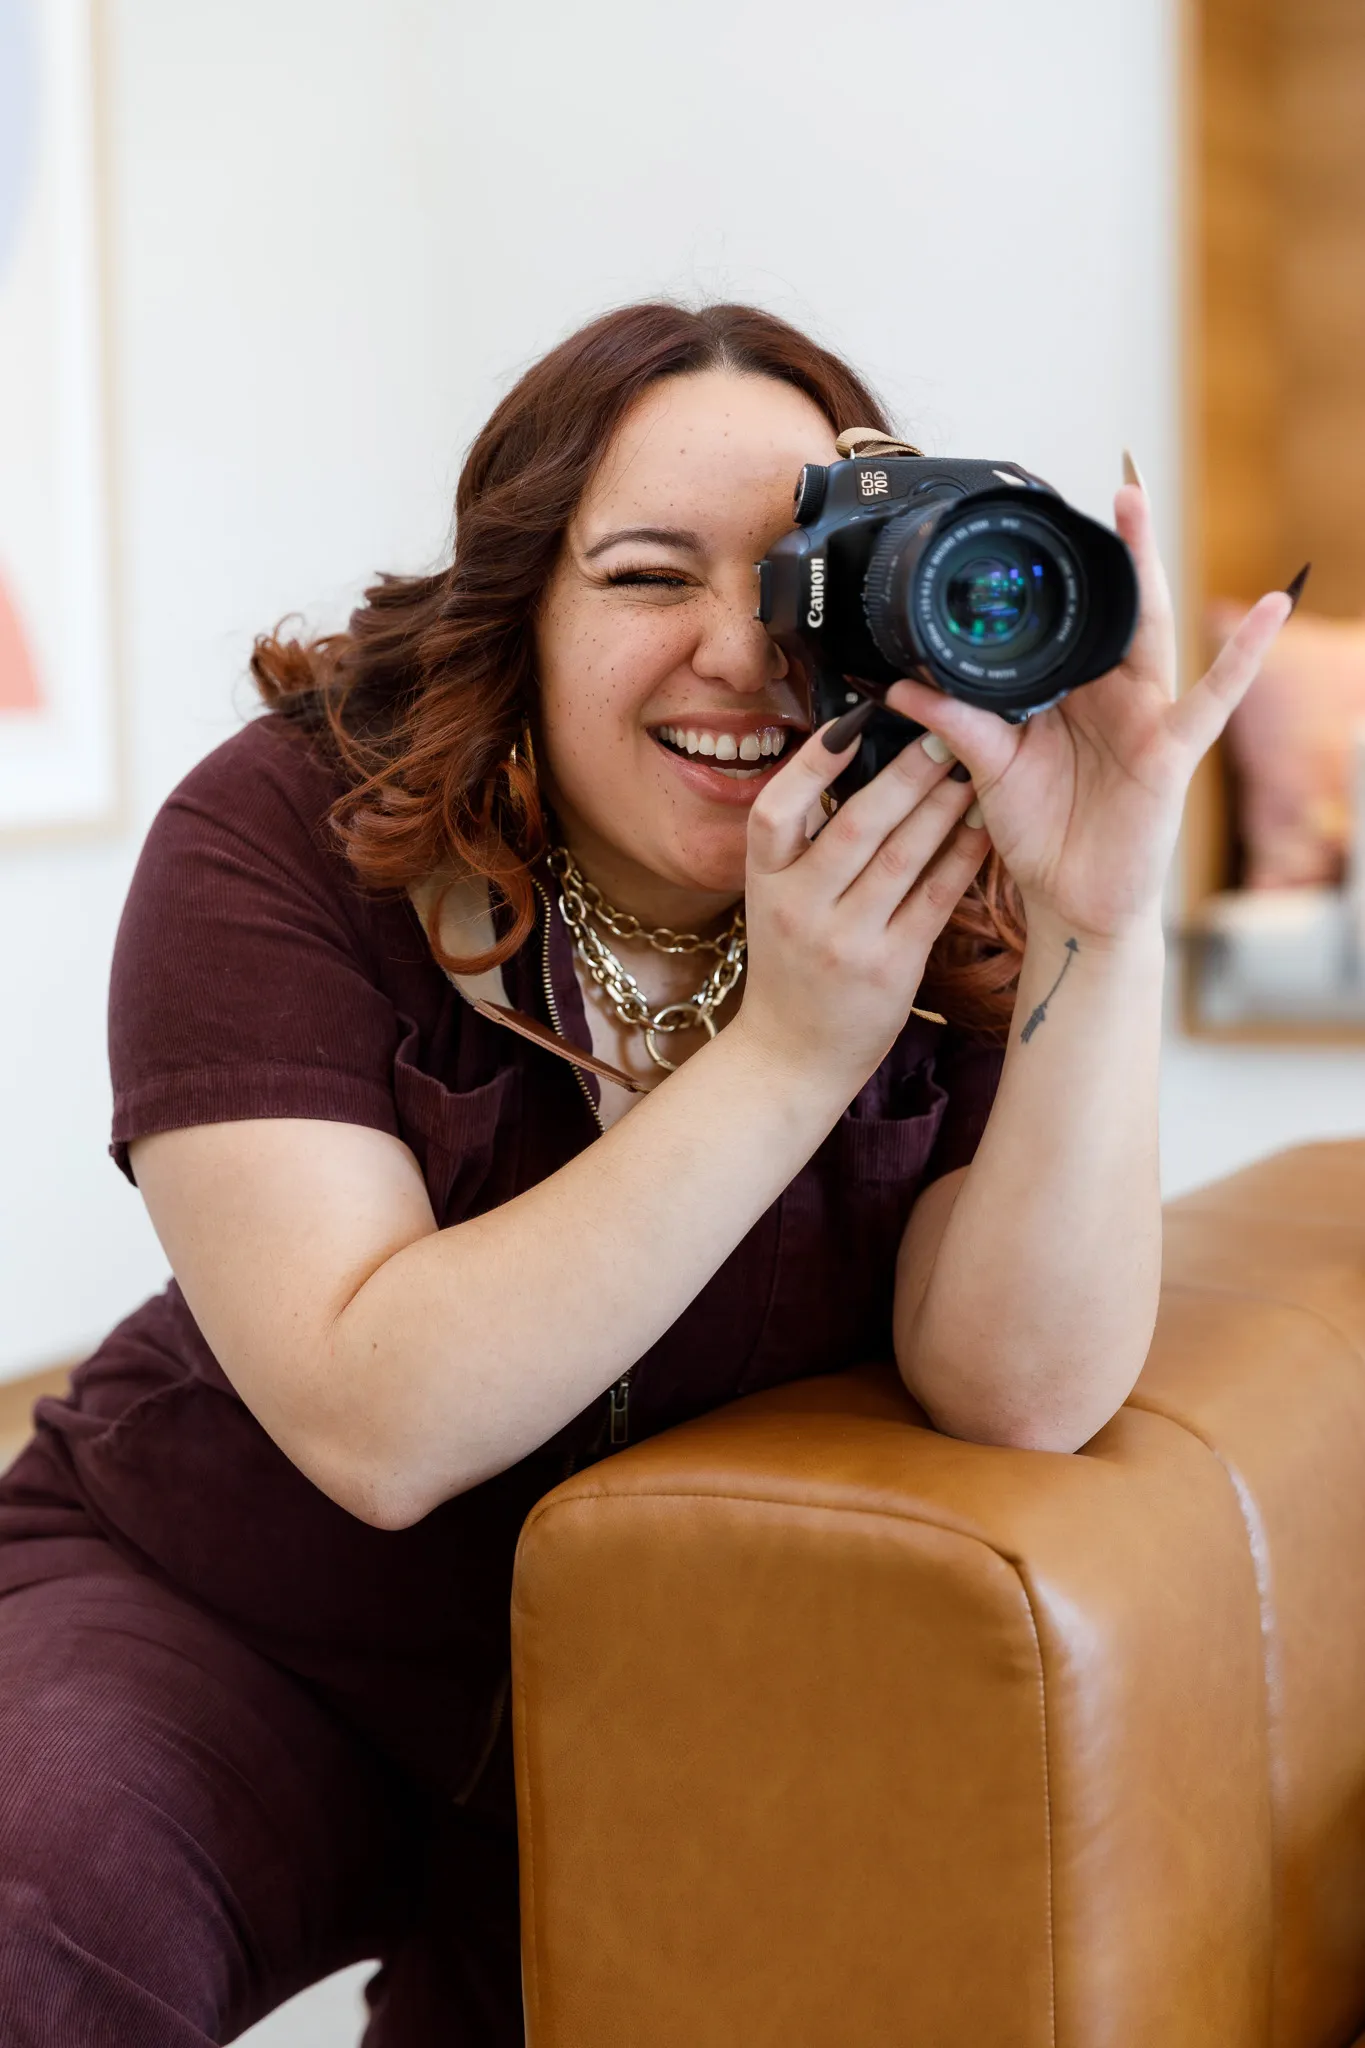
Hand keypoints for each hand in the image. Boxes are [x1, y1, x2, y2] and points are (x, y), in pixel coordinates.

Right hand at [735, 717, 988, 1092]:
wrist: (792, 1056)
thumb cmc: (791, 967)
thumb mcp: (774, 902)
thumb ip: (807, 845)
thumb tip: (857, 760)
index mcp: (764, 885)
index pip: (775, 813)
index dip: (811, 765)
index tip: (853, 720)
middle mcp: (800, 910)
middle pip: (855, 828)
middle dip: (904, 775)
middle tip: (942, 731)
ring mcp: (846, 942)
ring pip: (902, 859)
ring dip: (942, 807)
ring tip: (974, 766)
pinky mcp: (892, 968)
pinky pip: (935, 899)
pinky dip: (961, 857)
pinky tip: (983, 824)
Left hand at [881, 475, 1294, 943]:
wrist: (1070, 901)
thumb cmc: (1041, 834)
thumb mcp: (988, 769)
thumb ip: (954, 723)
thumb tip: (901, 687)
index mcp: (1067, 693)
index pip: (1065, 620)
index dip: (1059, 573)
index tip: (1043, 517)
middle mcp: (1110, 695)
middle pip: (1113, 607)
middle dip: (1113, 546)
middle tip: (1109, 481)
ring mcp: (1146, 716)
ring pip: (1149, 629)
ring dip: (1148, 565)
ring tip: (1139, 505)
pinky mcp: (1171, 751)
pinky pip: (1213, 698)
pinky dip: (1244, 654)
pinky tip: (1270, 611)